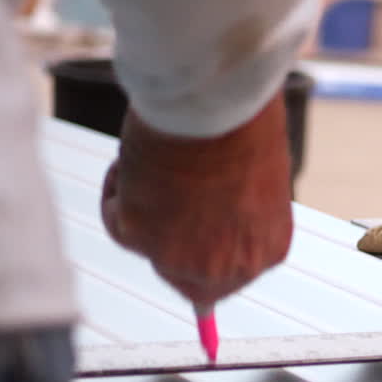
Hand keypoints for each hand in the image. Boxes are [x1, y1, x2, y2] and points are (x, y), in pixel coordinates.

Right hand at [101, 94, 292, 308]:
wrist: (217, 102)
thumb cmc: (243, 122)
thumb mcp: (254, 179)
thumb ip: (236, 209)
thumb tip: (205, 217)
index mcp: (267, 249)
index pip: (227, 279)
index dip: (199, 262)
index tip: (181, 263)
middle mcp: (228, 266)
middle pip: (182, 279)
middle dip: (164, 241)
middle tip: (149, 197)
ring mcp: (182, 259)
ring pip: (143, 242)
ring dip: (143, 199)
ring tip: (163, 155)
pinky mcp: (138, 238)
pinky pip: (114, 216)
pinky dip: (118, 182)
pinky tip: (139, 155)